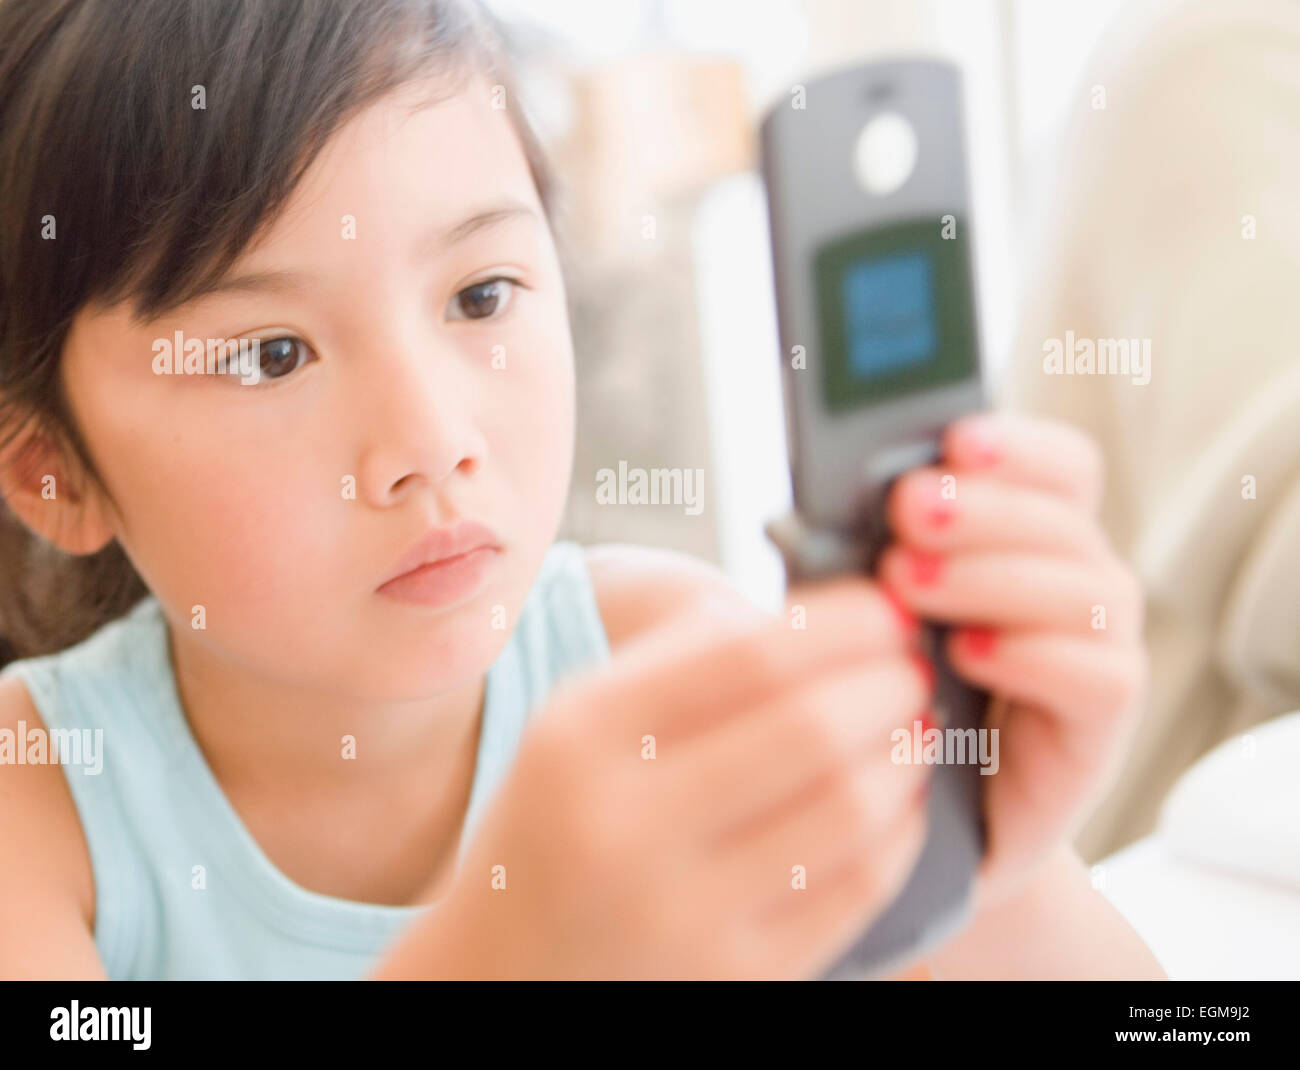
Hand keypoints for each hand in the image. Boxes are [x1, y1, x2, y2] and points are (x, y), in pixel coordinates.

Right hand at [424, 577, 932, 979]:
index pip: (749, 656)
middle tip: (913, 668)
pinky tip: (898, 804)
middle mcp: (625, 826)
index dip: (842, 625)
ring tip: (911, 728)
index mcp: (584, 737)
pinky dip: (897, 833)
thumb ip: (680, 657)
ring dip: (904, 755)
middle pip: (810, 727)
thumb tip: (821, 616)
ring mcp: (679, 914)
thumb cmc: (556, 821)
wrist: (504, 969)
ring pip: (847, 809)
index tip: (886, 610)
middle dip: (889, 683)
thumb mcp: (577, 720)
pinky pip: (853, 891)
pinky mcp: (730, 979)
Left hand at [877, 410, 1147, 911]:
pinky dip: (1035, 655)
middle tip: (906, 514)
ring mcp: (1095, 650)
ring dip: (994, 574)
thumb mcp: (872, 611)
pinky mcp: (1099, 723)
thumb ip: (868, 554)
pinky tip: (968, 656)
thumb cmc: (889, 692)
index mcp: (1027, 538)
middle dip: (984, 508)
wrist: (919, 818)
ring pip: (1089, 587)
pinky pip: (1102, 675)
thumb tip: (823, 506)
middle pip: (1067, 517)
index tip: (955, 440)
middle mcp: (1075, 582)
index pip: (1060, 468)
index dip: (1018, 447)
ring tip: (910, 585)